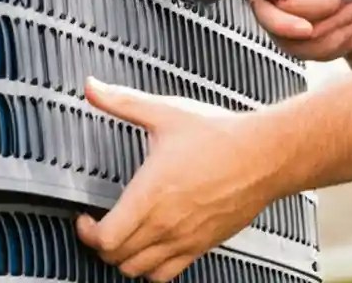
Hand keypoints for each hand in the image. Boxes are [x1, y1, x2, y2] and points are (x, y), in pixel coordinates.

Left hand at [76, 77, 286, 281]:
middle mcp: (166, 223)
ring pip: (140, 271)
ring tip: (123, 238)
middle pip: (117, 258)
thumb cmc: (220, 135)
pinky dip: (152, 268)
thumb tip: (92, 88)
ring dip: (125, 259)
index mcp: (151, 194)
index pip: (106, 238)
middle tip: (100, 226)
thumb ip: (122, 101)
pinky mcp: (203, 244)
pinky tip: (153, 246)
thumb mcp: (166, 112)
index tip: (85, 219)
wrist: (266, 154)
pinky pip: (168, 273)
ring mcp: (185, 238)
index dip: (86, 233)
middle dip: (101, 245)